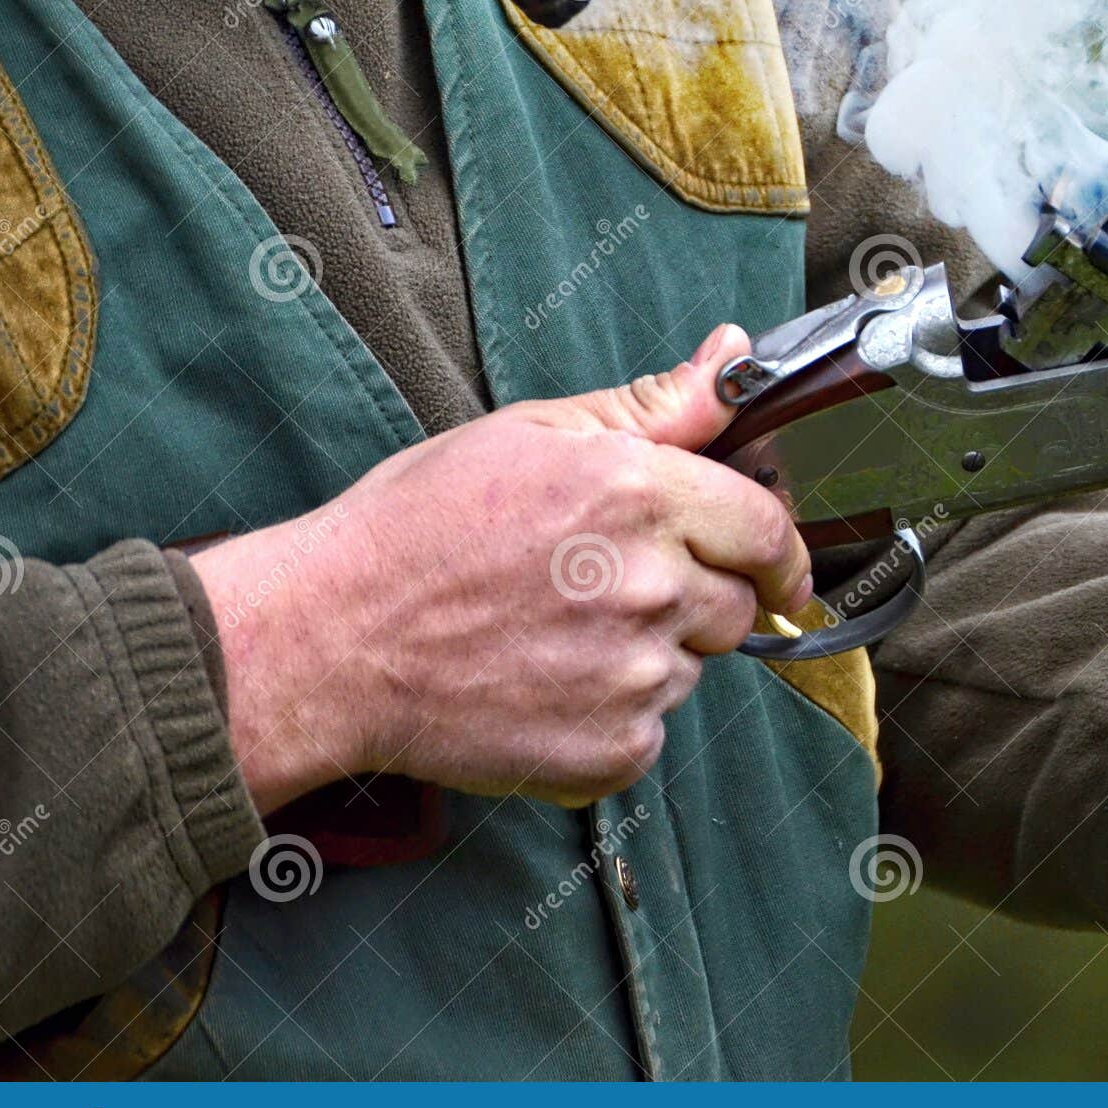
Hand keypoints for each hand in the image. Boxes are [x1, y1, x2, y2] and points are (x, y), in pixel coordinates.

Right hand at [193, 325, 810, 813]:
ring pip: (693, 666)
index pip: (767, 527)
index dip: (776, 545)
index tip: (772, 563)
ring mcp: (632, 678)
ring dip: (652, 652)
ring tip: (557, 631)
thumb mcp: (531, 434)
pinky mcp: (611, 752)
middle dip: (697, 593)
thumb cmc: (418, 527)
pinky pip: (652, 727)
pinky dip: (615, 712)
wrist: (331, 642)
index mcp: (636, 495)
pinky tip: (546, 682)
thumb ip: (654, 404)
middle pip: (738, 604)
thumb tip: (737, 354)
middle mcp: (649, 588)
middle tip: (609, 585)